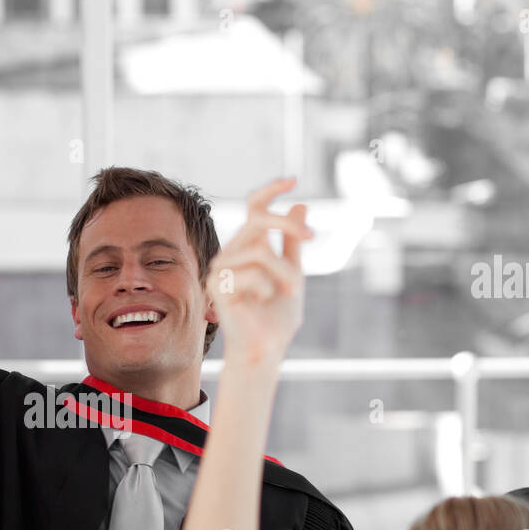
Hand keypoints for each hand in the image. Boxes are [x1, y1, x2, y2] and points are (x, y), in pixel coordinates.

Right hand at [207, 177, 312, 366]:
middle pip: (259, 220)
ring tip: (287, 293)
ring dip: (284, 274)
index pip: (254, 209)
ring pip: (261, 251)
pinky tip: (260, 302)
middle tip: (310, 237)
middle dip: (287, 226)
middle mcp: (231, 253)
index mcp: (248, 247)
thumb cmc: (277, 317)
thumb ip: (293, 242)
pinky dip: (267, 287)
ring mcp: (220, 268)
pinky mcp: (217, 285)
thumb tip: (300, 205)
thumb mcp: (293, 272)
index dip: (271, 191)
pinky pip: (253, 272)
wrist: (265, 349)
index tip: (293, 180)